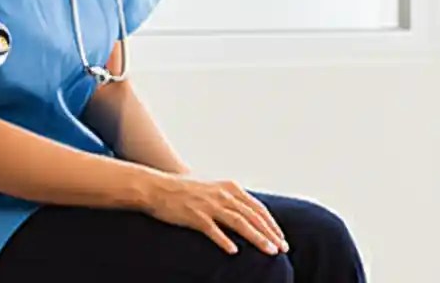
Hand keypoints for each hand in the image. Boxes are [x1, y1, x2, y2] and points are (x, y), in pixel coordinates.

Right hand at [143, 174, 288, 254]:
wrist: (157, 187)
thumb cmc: (185, 189)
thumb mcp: (213, 187)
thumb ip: (230, 198)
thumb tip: (245, 210)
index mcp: (231, 188)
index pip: (259, 208)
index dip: (272, 224)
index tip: (281, 238)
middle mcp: (224, 195)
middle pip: (254, 217)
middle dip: (271, 233)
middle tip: (283, 249)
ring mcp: (210, 205)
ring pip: (240, 223)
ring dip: (257, 238)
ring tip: (269, 251)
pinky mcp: (195, 216)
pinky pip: (213, 230)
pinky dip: (224, 241)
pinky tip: (234, 252)